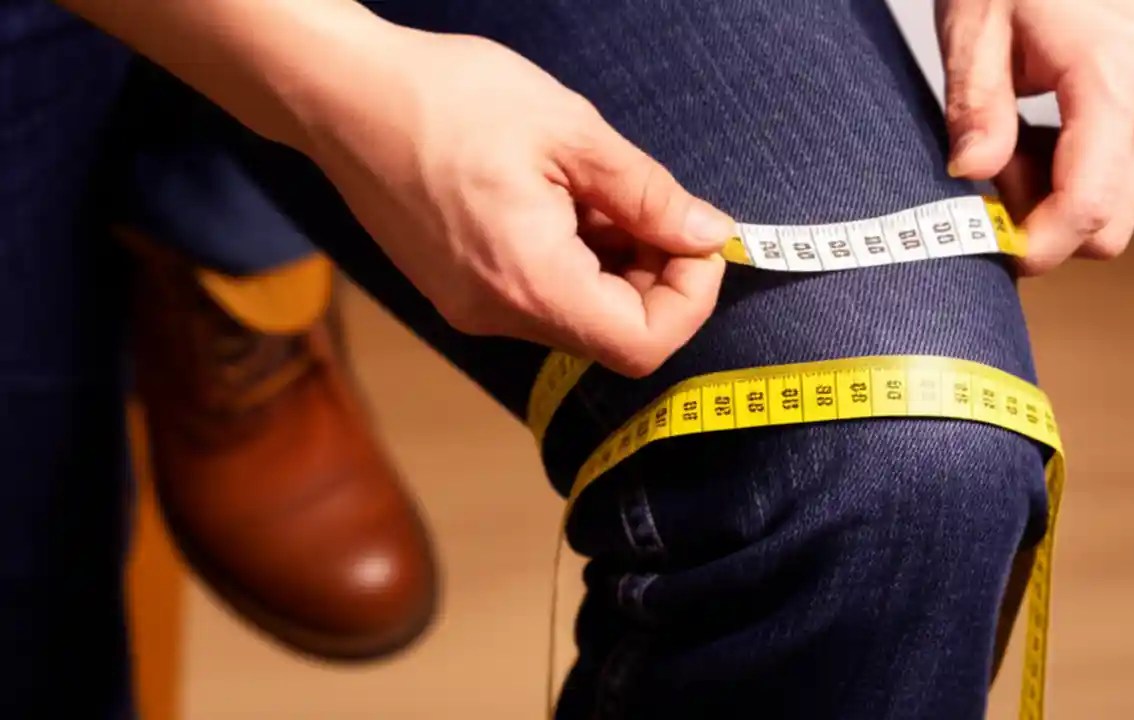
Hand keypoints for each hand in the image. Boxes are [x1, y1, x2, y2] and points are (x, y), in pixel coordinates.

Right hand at [297, 29, 732, 376]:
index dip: (690, 300)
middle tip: (657, 205)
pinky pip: (538, 298)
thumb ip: (647, 195)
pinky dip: (574, 262)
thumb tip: (708, 234)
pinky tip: (564, 201)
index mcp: (530, 283)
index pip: (641, 345)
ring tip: (601, 191)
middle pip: (612, 336)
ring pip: (577, 316)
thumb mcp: (571, 132)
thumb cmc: (450, 99)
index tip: (698, 238)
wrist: (341, 95)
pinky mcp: (457, 292)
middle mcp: (499, 316)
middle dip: (656, 276)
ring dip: (615, 265)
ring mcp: (472, 310)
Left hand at [936, 0, 1133, 274]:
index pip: (1088, 205)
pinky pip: (1115, 184)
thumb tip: (973, 173)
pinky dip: (1066, 180)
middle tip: (991, 165)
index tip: (986, 244)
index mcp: (1117, 78)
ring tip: (1010, 137)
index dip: (1037, 244)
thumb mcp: (974, 29)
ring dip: (1050, 200)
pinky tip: (1035, 134)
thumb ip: (976, 107)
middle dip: (1041, 221)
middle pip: (1108, 226)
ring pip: (1112, 212)